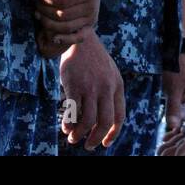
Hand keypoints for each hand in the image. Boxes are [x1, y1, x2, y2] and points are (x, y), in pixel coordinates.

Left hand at [33, 0, 101, 47]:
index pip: (63, 1)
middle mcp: (92, 8)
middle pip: (63, 15)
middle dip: (44, 10)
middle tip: (34, 2)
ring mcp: (91, 19)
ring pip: (67, 27)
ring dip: (48, 23)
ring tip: (36, 13)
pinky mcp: (89, 26)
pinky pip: (78, 37)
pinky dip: (66, 40)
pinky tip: (53, 39)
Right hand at [59, 35, 124, 150]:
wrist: (80, 38)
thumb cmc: (93, 60)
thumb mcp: (109, 74)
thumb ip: (110, 93)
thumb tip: (104, 121)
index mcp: (117, 86)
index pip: (119, 117)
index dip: (112, 134)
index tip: (105, 143)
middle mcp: (106, 88)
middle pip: (105, 122)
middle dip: (96, 138)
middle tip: (88, 146)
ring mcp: (90, 87)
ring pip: (88, 120)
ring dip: (80, 134)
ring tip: (73, 138)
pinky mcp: (74, 85)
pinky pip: (72, 111)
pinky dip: (69, 123)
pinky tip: (66, 126)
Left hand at [158, 54, 184, 155]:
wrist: (181, 44)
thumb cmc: (177, 64)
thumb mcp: (173, 86)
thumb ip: (173, 108)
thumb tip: (172, 127)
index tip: (174, 157)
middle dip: (178, 147)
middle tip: (162, 156)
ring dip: (175, 140)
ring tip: (161, 151)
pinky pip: (184, 119)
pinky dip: (175, 130)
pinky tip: (165, 137)